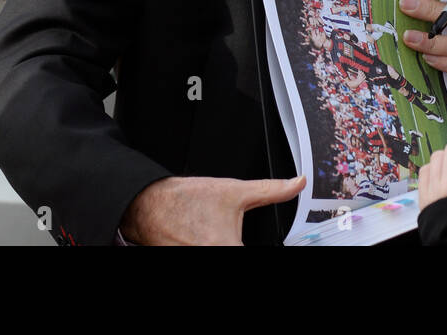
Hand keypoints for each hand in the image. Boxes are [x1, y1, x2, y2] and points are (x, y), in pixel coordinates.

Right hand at [119, 174, 304, 244]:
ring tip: (215, 234)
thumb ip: (271, 190)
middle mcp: (211, 258)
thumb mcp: (235, 191)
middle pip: (236, 256)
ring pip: (220, 260)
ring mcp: (196, 262)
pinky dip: (209, 248)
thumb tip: (297, 184)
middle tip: (230, 233)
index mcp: (227, 247)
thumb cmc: (187, 200)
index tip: (248, 238)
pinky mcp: (180, 262)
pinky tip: (207, 240)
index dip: (267, 248)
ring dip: (223, 245)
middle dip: (236, 243)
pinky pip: (203, 259)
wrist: (148, 205)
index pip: (257, 258)